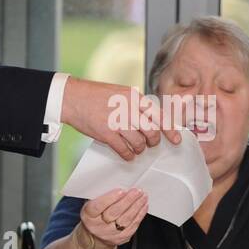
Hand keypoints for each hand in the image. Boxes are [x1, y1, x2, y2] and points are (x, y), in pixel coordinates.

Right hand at [61, 78, 181, 160]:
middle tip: (150, 143)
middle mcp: (129, 108)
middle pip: (152, 132)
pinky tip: (127, 155)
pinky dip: (128, 155)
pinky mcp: (107, 133)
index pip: (159, 115)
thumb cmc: (96, 95)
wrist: (72, 97)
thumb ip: (136, 104)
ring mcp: (118, 121)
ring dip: (140, 149)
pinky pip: (124, 150)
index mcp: (134, 97)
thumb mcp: (120, 92)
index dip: (170, 130)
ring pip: (139, 143)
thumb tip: (150, 120)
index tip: (176, 140)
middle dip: (153, 141)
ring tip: (137, 149)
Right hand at [80, 188, 147, 248]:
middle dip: (128, 200)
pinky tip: (143, 206)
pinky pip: (132, 226)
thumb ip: (101, 195)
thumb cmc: (95, 215)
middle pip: (114, 213)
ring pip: (126, 220)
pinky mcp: (120, 238)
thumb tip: (118, 184)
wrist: (94, 236)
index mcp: (89, 215)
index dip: (110, 198)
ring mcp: (110, 234)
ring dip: (136, 206)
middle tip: (136, 191)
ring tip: (143, 196)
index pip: (98, 207)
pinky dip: (140, 215)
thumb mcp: (92, 204)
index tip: (121, 190)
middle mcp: (98, 227)